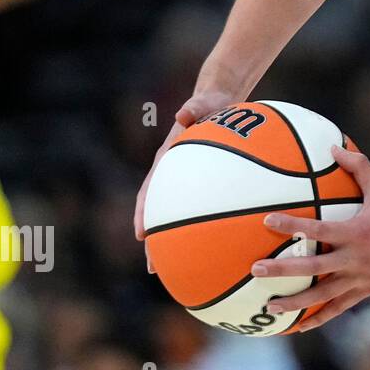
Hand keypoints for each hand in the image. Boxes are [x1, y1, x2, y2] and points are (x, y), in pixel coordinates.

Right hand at [134, 90, 238, 273]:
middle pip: (161, 213)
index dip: (144, 213)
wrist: (220, 100)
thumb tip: (183, 113)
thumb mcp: (202, 102)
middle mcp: (175, 176)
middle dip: (156, 241)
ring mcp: (191, 181)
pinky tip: (227, 245)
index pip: (150, 191)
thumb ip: (193, 106)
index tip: (141, 234)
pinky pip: (210, 208)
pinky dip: (212, 226)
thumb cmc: (210, 102)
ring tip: (185, 269)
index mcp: (168, 161)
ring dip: (180, 242)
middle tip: (155, 269)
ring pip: (183, 216)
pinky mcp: (209, 183)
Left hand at [251, 143, 369, 330]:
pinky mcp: (365, 291)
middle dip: (283, 269)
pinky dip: (318, 318)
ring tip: (269, 306)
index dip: (293, 226)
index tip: (268, 222)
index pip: (319, 230)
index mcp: (357, 232)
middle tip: (256, 269)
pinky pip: (338, 308)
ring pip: (322, 294)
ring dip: (295, 302)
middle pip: (313, 267)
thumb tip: (333, 146)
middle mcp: (355, 258)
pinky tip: (298, 326)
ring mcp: (360, 278)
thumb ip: (359, 168)